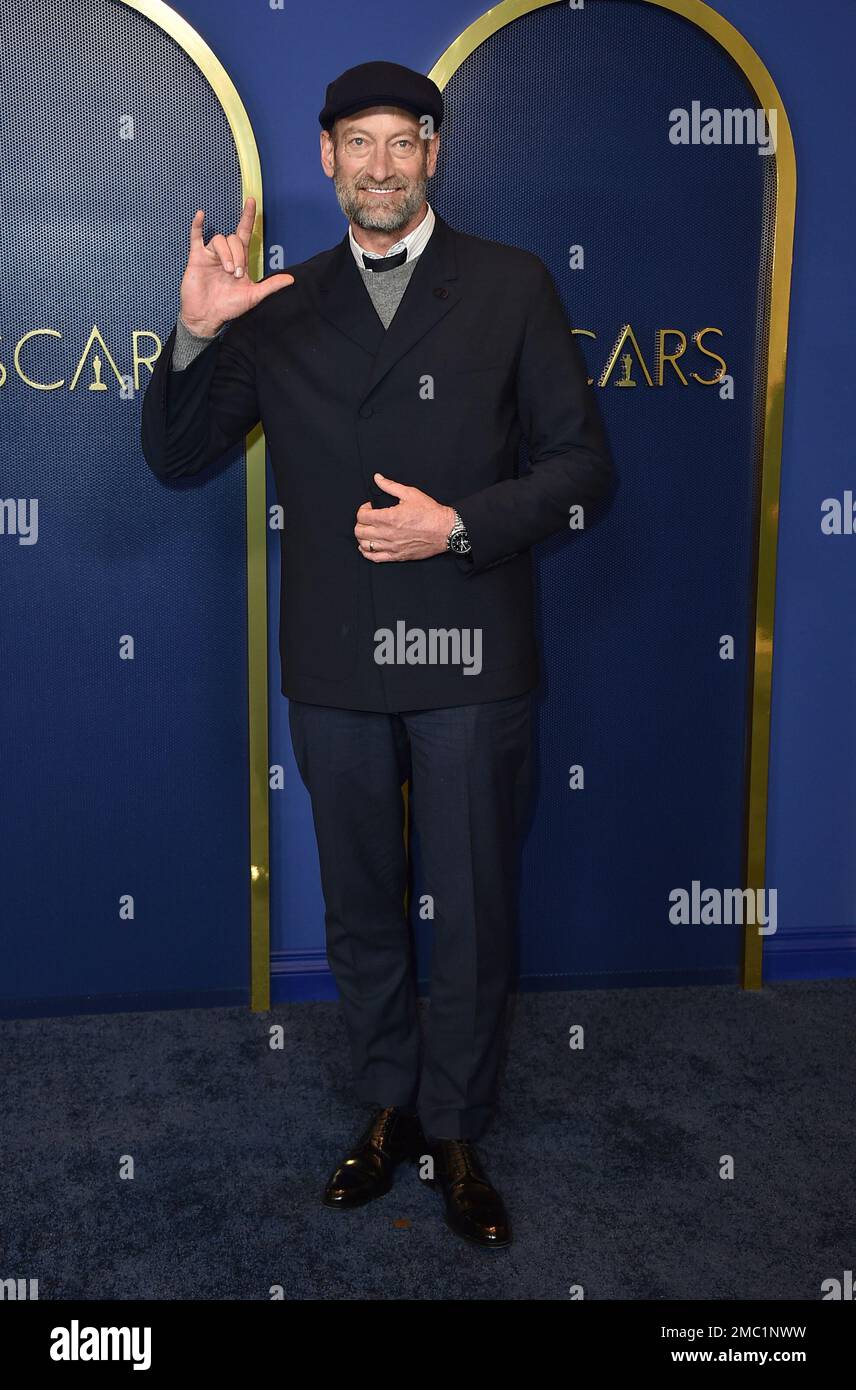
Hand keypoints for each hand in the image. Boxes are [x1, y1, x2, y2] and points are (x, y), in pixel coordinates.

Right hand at [179, 196, 293, 335]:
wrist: (207, 317)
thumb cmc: (229, 307)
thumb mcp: (253, 296)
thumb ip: (271, 285)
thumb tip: (292, 279)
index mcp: (240, 260)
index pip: (245, 233)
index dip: (248, 217)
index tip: (252, 201)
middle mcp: (226, 254)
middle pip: (233, 240)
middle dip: (238, 255)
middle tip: (236, 274)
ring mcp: (211, 255)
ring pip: (219, 240)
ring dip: (226, 254)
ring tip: (227, 272)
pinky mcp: (197, 258)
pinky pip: (196, 237)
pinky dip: (197, 226)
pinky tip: (200, 215)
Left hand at [355, 474, 454, 561]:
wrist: (445, 530)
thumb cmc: (430, 512)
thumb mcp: (410, 493)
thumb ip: (390, 486)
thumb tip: (377, 478)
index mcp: (389, 517)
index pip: (361, 516)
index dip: (363, 509)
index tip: (370, 507)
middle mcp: (387, 534)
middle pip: (359, 531)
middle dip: (361, 522)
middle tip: (369, 518)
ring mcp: (391, 547)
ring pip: (364, 545)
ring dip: (363, 537)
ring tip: (369, 531)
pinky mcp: (397, 556)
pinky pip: (375, 558)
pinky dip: (367, 552)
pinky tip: (368, 546)